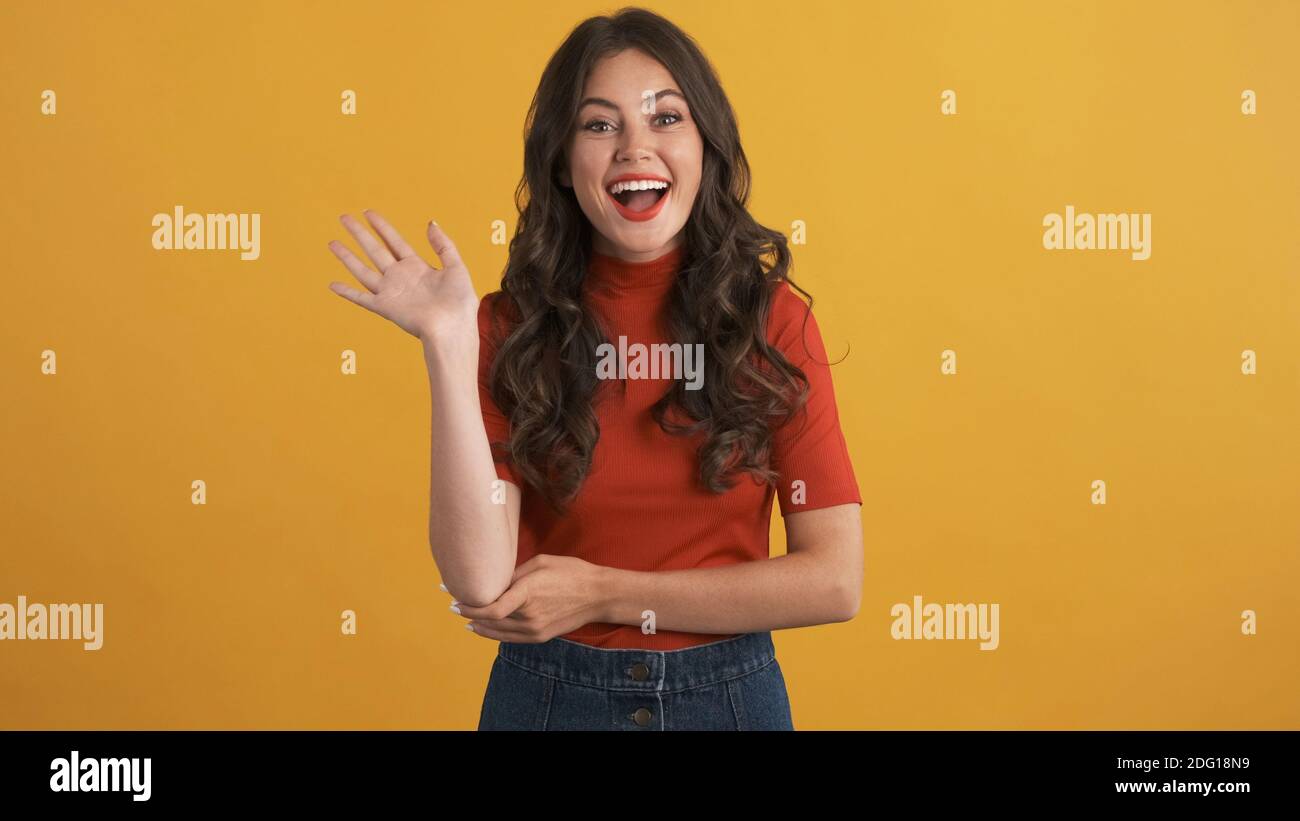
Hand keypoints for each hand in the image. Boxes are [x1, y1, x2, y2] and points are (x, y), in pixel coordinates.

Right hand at [327, 210, 477, 340]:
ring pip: (363, 270)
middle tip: (344, 218)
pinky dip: (347, 292)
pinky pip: (361, 298)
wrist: (453, 329)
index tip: (368, 213)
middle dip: (359, 234)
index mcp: (417, 267)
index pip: (394, 241)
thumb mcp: (456, 267)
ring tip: (332, 243)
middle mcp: (400, 278)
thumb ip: (443, 245)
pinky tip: (333, 285)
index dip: (381, 227)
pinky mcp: (385, 307)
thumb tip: (430, 223)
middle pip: (374, 250)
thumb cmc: (459, 304)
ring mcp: (391, 292)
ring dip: (347, 257)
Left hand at [451, 554, 608, 642]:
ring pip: (496, 631)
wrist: (598, 595)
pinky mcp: (539, 636)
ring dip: (477, 624)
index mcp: (528, 593)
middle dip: (468, 612)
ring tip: (463, 615)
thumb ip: (514, 574)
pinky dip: (491, 633)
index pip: (490, 608)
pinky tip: (480, 627)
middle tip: (453, 603)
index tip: (455, 599)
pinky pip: (508, 638)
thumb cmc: (570, 572)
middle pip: (489, 620)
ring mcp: (534, 629)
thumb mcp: (540, 563)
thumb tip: (494, 581)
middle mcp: (529, 616)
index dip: (469, 606)